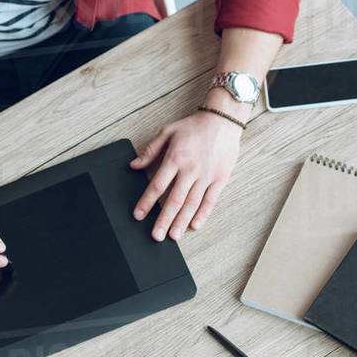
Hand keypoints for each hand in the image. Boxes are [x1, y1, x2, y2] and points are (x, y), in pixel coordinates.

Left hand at [129, 110, 241, 241]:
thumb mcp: (167, 132)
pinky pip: (210, 200)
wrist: (222, 120)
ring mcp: (206, 176)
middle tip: (155, 236)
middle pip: (174, 200)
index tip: (138, 215)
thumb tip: (134, 165)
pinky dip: (203, 214)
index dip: (146, 202)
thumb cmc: (193, 127)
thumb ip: (150, 151)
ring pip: (191, 204)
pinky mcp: (220, 179)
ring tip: (173, 236)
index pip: (157, 185)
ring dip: (181, 222)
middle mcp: (190, 170)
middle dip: (163, 220)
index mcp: (175, 159)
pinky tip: (195, 225)